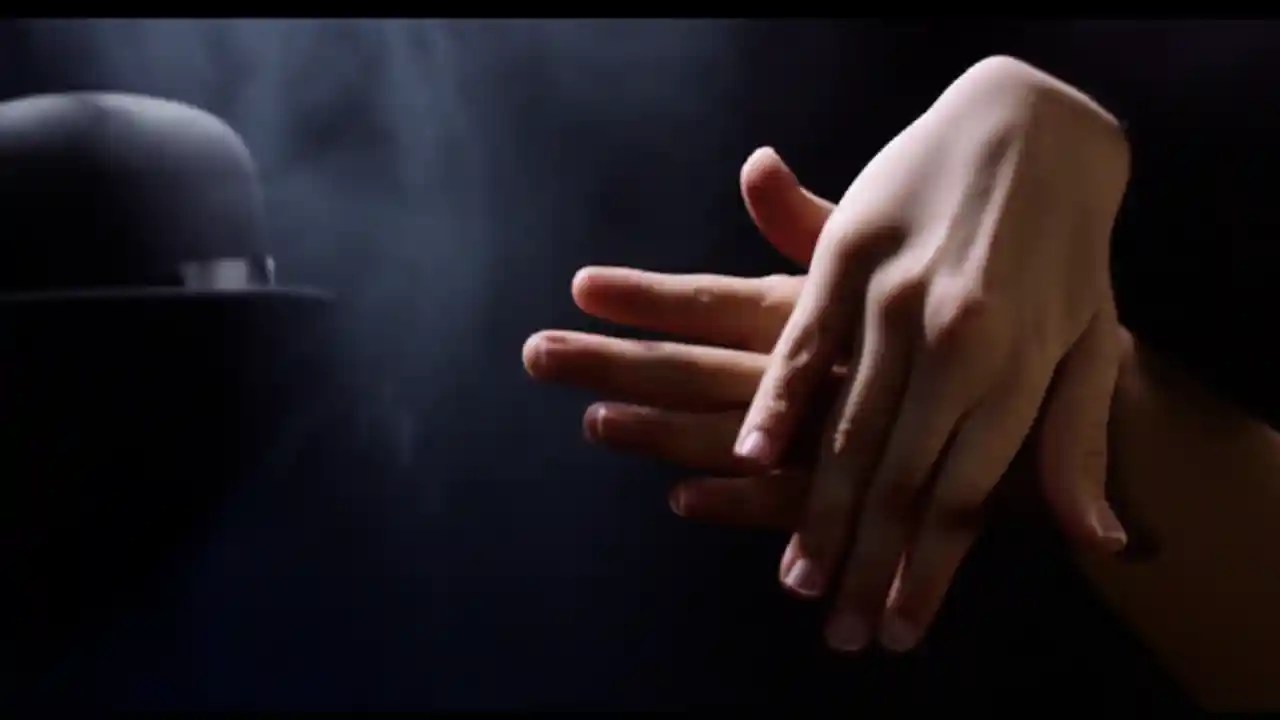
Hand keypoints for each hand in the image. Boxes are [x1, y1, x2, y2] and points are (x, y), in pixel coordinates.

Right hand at [729, 57, 1130, 651]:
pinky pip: (797, 350)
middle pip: (894, 482)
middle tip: (835, 629)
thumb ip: (1078, 442)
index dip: (925, 574)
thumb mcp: (1091, 341)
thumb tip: (1101, 544)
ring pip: (841, 433)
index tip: (896, 631)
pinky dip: (770, 413)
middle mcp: (949, 345)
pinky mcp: (845, 259)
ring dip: (813, 516)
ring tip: (795, 581)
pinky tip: (738, 467)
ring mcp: (892, 303)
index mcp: (1013, 370)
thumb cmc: (1068, 245)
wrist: (1034, 124)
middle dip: (864, 566)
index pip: (958, 499)